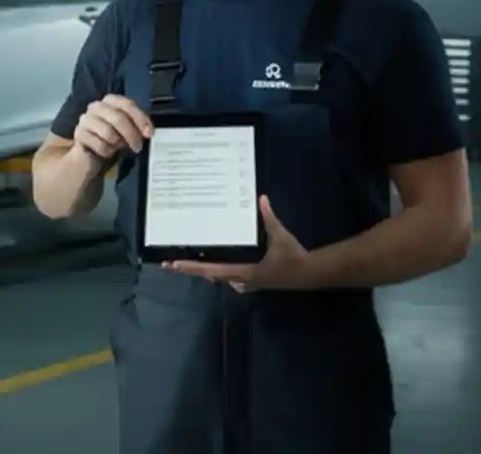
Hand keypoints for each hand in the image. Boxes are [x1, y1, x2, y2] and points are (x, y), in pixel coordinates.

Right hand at [74, 94, 153, 159]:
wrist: (89, 156)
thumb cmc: (111, 140)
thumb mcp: (127, 131)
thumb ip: (137, 126)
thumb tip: (148, 132)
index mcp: (110, 101)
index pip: (127, 104)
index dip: (140, 119)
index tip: (149, 134)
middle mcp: (96, 106)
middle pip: (118, 118)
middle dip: (131, 134)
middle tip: (137, 147)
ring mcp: (85, 119)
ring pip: (108, 132)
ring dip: (116, 144)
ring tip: (116, 147)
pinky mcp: (79, 134)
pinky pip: (99, 144)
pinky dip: (106, 151)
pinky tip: (106, 152)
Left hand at [165, 195, 316, 292]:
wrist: (310, 274)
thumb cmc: (293, 256)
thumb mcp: (280, 235)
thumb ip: (269, 218)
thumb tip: (261, 198)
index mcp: (245, 272)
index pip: (212, 270)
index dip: (193, 267)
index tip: (175, 264)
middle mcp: (242, 280)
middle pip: (210, 276)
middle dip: (191, 270)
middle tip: (169, 264)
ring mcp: (247, 283)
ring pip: (219, 279)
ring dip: (203, 272)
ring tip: (187, 263)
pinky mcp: (253, 281)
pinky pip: (230, 278)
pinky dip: (219, 273)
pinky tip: (215, 267)